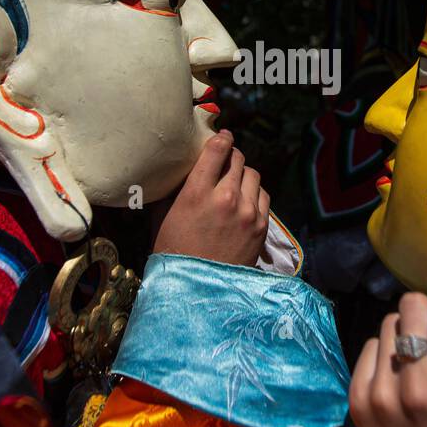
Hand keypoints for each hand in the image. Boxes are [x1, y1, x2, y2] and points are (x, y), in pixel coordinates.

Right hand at [152, 130, 270, 266]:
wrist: (197, 289)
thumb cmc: (173, 252)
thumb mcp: (163, 216)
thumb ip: (174, 189)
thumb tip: (181, 169)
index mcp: (198, 193)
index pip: (218, 149)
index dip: (221, 138)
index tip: (221, 137)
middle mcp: (226, 198)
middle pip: (237, 159)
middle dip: (231, 155)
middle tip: (224, 159)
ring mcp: (248, 212)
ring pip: (253, 174)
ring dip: (243, 174)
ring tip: (234, 180)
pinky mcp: (261, 226)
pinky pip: (264, 195)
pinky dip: (254, 193)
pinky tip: (244, 199)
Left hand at [349, 283, 426, 426]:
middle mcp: (417, 391)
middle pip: (411, 309)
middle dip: (424, 308)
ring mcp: (381, 395)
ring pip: (388, 324)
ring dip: (404, 329)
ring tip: (416, 353)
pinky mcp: (356, 399)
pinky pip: (369, 346)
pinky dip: (384, 350)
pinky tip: (397, 371)